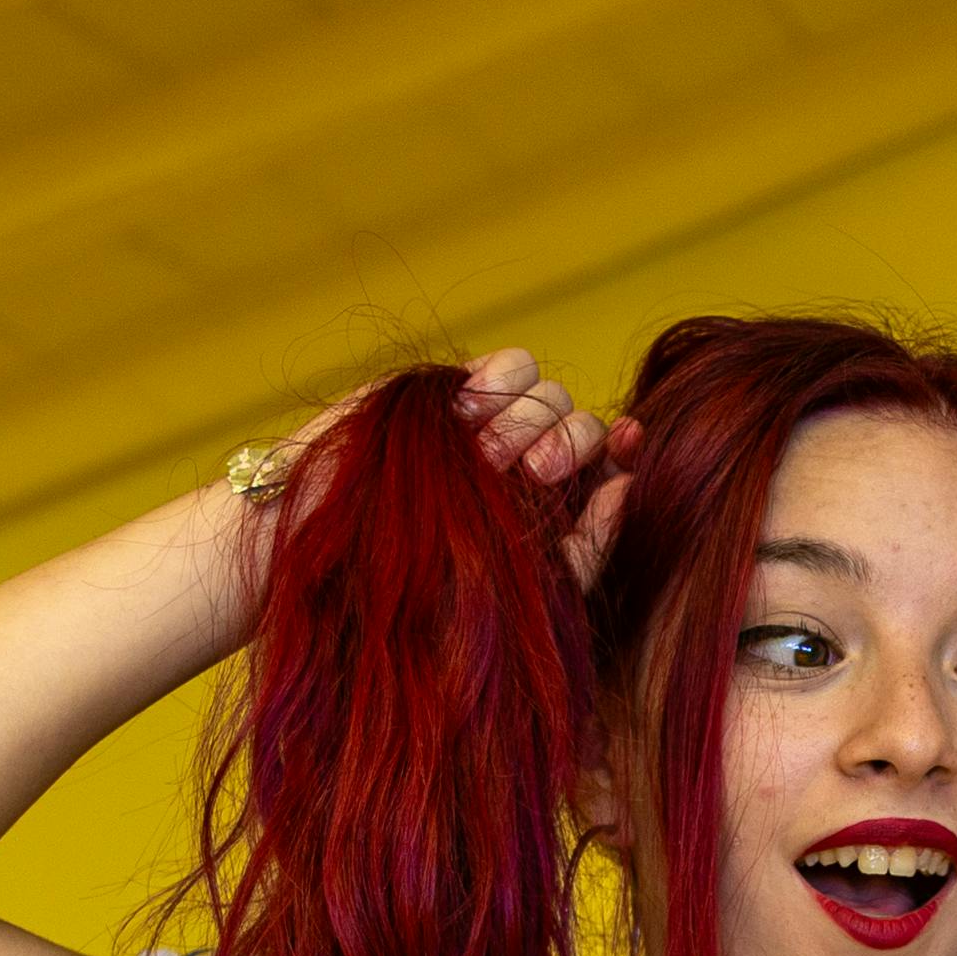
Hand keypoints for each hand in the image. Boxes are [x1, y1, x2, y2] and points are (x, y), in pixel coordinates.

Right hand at [255, 347, 636, 586]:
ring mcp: (487, 424)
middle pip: (580, 423)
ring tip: (489, 452)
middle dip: (568, 441)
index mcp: (544, 511)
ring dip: (532, 415)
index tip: (628, 445)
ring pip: (551, 388)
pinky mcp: (450, 393)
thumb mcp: (517, 589)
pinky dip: (507, 380)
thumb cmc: (418, 591)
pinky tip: (473, 411)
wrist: (327, 561)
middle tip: (532, 473)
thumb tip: (628, 485)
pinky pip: (512, 364)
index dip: (621, 449)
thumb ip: (585, 549)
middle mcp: (522, 463)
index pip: (605, 465)